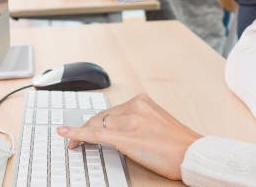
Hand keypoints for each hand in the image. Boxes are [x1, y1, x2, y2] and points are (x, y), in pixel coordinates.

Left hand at [56, 94, 200, 180]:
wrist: (190, 153)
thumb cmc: (178, 144)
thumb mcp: (157, 123)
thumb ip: (138, 122)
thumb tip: (120, 131)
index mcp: (142, 101)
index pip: (110, 111)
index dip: (94, 122)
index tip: (86, 128)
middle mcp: (134, 106)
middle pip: (100, 118)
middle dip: (86, 128)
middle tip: (73, 139)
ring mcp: (129, 120)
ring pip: (96, 126)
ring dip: (82, 135)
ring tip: (72, 144)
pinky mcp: (125, 137)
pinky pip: (94, 135)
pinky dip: (76, 134)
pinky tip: (65, 134)